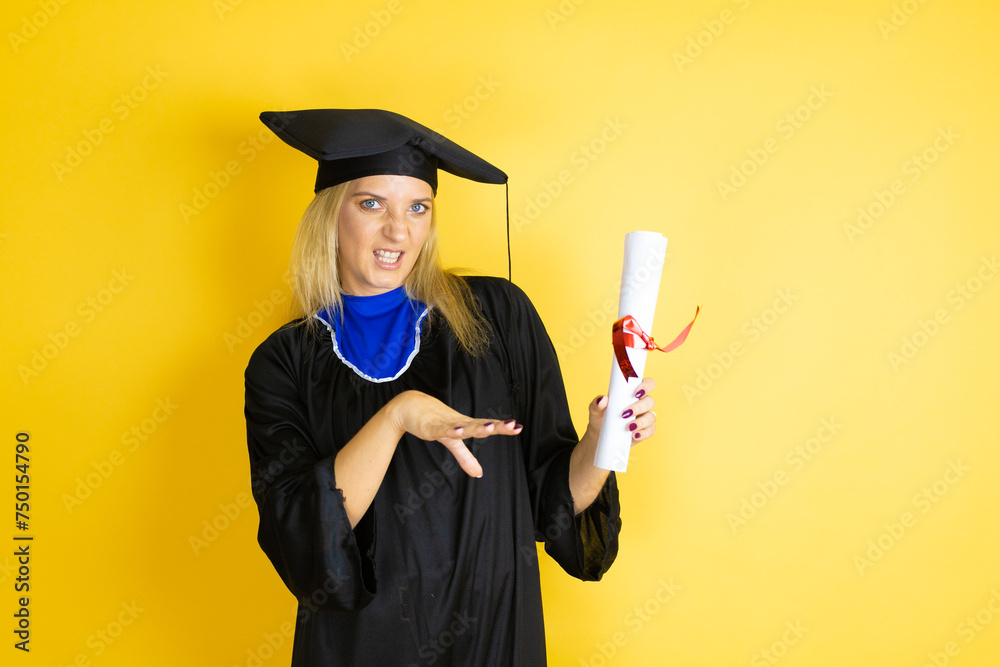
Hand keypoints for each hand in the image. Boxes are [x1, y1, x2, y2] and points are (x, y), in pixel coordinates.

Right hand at [387, 390, 521, 477]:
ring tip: (491, 427)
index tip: (518, 428)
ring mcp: (445, 424)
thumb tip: (479, 474)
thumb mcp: (451, 442)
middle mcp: (458, 423)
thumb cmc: (432, 421)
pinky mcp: (430, 427)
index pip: (486, 427)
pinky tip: (458, 430)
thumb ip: (465, 457)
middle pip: (479, 425)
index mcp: (465, 425)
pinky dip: (450, 430)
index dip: (502, 428)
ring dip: (476, 427)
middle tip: (512, 426)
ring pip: (463, 426)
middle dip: (495, 426)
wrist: (408, 406)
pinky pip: (441, 430)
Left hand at [584, 377, 656, 444]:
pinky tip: (634, 435)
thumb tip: (603, 399)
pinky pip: (651, 430)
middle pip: (650, 401)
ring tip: (628, 427)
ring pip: (651, 416)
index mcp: (633, 393)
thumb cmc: (601, 417)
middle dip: (639, 407)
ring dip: (641, 422)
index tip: (636, 393)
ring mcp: (645, 417)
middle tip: (625, 413)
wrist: (601, 435)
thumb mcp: (595, 410)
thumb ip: (597, 404)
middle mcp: (642, 404)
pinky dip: (644, 433)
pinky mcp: (645, 431)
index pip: (647, 383)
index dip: (646, 386)